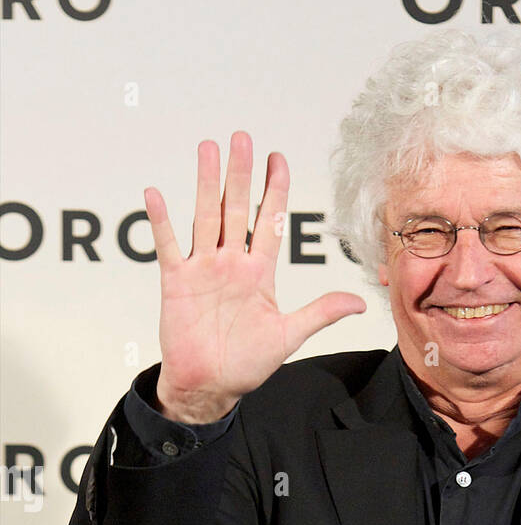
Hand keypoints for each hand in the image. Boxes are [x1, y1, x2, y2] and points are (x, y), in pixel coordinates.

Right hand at [143, 131, 365, 420]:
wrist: (210, 386)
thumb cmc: (247, 365)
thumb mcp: (289, 336)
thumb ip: (321, 313)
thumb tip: (360, 303)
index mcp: (259, 273)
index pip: (269, 222)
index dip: (275, 190)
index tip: (278, 157)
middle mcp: (231, 264)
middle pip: (236, 209)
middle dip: (241, 174)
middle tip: (242, 138)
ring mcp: (202, 269)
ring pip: (205, 216)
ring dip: (206, 183)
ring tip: (208, 149)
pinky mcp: (176, 282)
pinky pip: (168, 245)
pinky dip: (161, 221)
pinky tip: (156, 194)